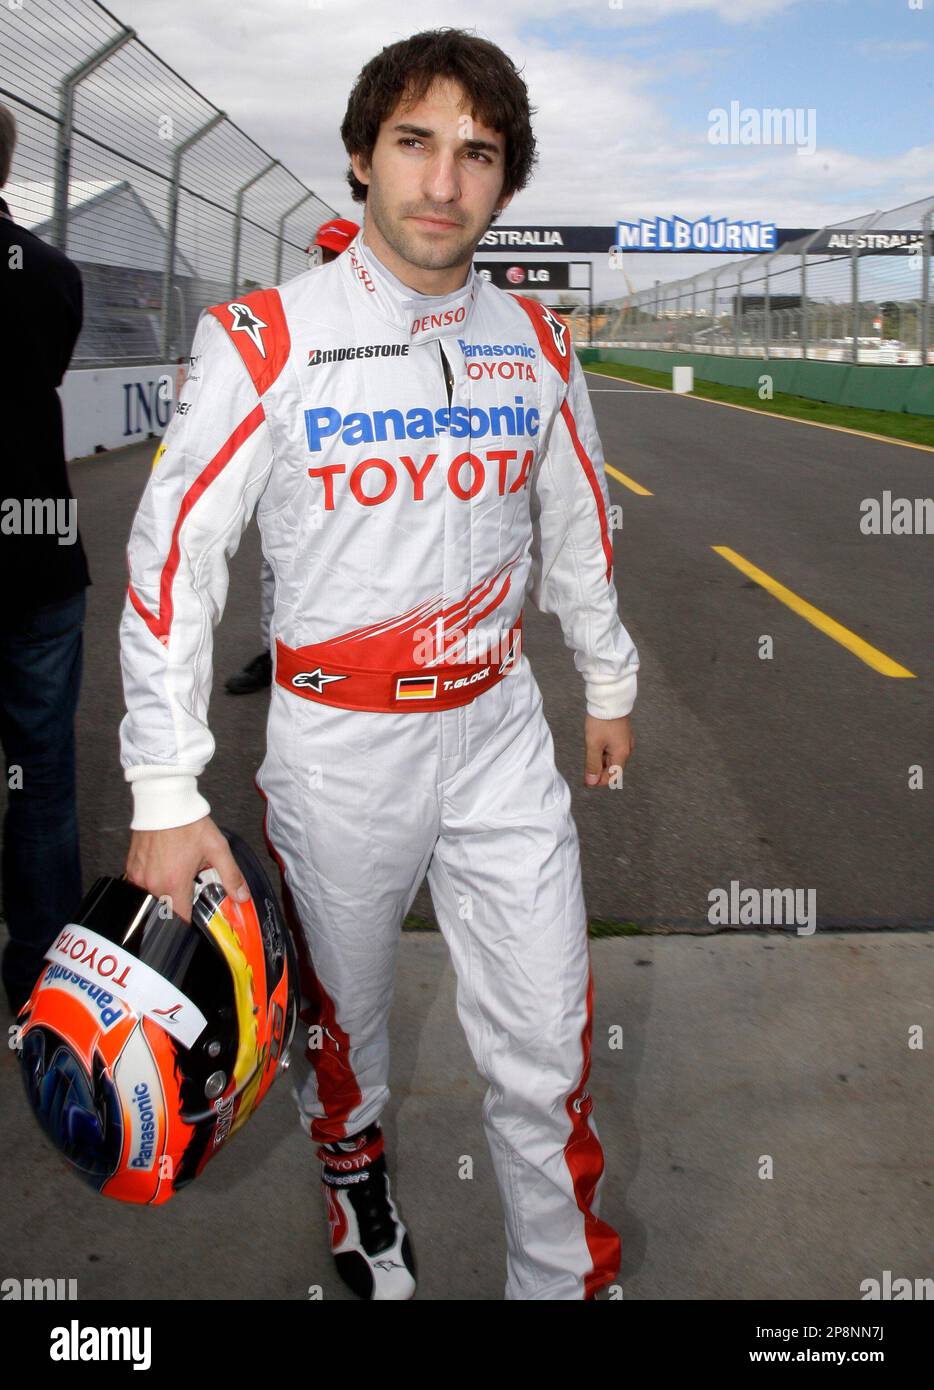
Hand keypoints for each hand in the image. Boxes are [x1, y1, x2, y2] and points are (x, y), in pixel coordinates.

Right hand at [125, 815, 249, 923]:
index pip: (178, 920)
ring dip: (165, 894)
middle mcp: (152, 884)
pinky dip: (153, 882)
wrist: (164, 801)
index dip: (188, 922)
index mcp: (174, 884)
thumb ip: (231, 876)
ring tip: (177, 876)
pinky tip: (165, 868)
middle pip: (165, 910)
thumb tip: (241, 896)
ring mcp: (139, 877)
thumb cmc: (187, 822)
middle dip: (178, 905)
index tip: (195, 917)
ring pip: (152, 899)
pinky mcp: (131, 868)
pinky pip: (140, 886)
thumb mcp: (217, 849)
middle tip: (189, 889)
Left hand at [583, 713, 634, 787]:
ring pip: (613, 759)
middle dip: (599, 771)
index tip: (586, 780)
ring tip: (589, 754)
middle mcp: (627, 750)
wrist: (610, 699)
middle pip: (613, 769)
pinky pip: (613, 750)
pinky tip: (595, 747)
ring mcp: (625, 742)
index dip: (599, 781)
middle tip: (585, 768)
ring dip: (601, 762)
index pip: (612, 777)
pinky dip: (604, 753)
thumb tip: (592, 782)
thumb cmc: (602, 721)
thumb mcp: (594, 744)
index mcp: (622, 754)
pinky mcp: (622, 735)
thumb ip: (593, 765)